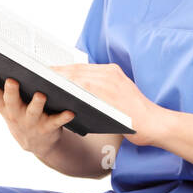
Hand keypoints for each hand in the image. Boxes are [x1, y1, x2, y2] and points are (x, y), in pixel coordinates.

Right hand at [0, 69, 74, 160]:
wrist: (36, 143)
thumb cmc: (21, 116)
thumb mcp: (8, 106)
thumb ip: (4, 90)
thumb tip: (6, 63)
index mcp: (4, 106)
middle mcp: (15, 114)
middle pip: (11, 102)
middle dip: (11, 92)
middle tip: (12, 81)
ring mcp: (31, 122)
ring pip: (33, 112)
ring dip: (37, 104)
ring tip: (40, 95)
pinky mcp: (46, 128)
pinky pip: (55, 122)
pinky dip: (63, 117)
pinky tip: (70, 112)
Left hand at [48, 62, 164, 146]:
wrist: (156, 124)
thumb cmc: (135, 117)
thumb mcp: (116, 99)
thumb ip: (99, 93)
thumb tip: (75, 95)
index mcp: (112, 72)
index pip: (81, 68)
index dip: (62, 69)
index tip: (47, 72)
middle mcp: (110, 73)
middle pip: (76, 69)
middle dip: (56, 71)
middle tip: (36, 75)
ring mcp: (111, 81)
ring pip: (78, 75)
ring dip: (59, 77)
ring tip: (41, 83)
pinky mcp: (111, 92)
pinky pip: (84, 86)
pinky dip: (69, 86)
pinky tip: (56, 92)